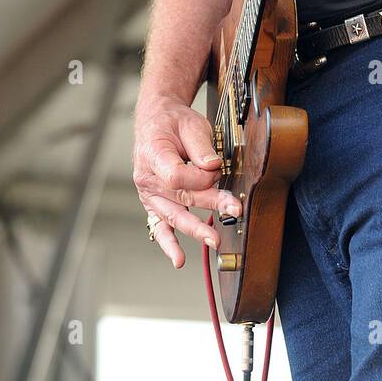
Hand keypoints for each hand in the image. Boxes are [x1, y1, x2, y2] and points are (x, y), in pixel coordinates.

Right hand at [132, 93, 241, 268]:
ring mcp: (150, 194)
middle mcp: (147, 179)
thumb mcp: (189, 123)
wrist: (156, 120)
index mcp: (153, 154)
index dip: (200, 177)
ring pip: (173, 215)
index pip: (177, 176)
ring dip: (195, 229)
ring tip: (214, 240)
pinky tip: (179, 259)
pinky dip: (169, 244)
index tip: (216, 169)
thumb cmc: (172, 122)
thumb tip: (212, 166)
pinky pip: (159, 227)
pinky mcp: (155, 204)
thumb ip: (200, 145)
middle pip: (180, 197)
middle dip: (210, 205)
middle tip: (233, 210)